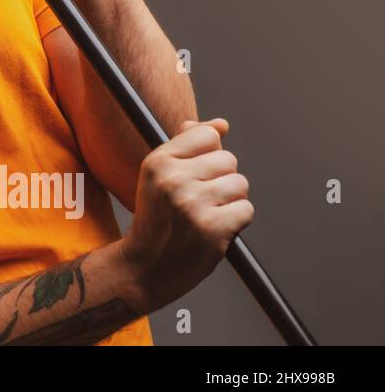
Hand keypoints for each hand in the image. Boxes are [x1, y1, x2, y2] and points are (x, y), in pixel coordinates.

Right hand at [118, 118, 253, 313]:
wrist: (145, 267)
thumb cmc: (156, 220)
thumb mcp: (159, 176)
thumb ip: (186, 145)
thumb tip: (220, 124)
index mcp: (157, 161)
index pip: (207, 135)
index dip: (209, 154)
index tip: (196, 173)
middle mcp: (173, 179)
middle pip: (228, 159)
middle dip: (222, 179)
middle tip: (199, 201)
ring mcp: (193, 204)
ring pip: (240, 184)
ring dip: (231, 201)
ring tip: (207, 214)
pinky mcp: (213, 228)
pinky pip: (246, 210)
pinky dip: (237, 221)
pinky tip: (215, 229)